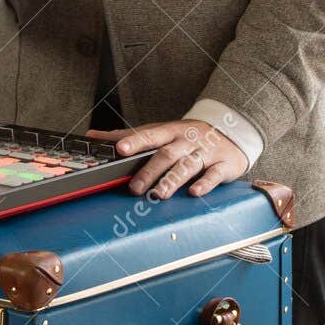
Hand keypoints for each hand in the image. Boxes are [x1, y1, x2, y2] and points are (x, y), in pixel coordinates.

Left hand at [86, 118, 248, 200]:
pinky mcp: (223, 165)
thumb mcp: (161, 131)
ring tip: (158, 194)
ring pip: (187, 166)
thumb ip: (128, 136)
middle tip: (134, 187)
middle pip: (166, 155)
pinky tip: (194, 193)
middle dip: (149, 171)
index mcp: (170, 132)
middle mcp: (186, 141)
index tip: (120, 149)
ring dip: (172, 180)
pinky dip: (204, 184)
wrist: (231, 131)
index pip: (149, 135)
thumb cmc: (188, 135)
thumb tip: (93, 136)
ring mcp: (205, 152)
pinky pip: (213, 175)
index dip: (134, 142)